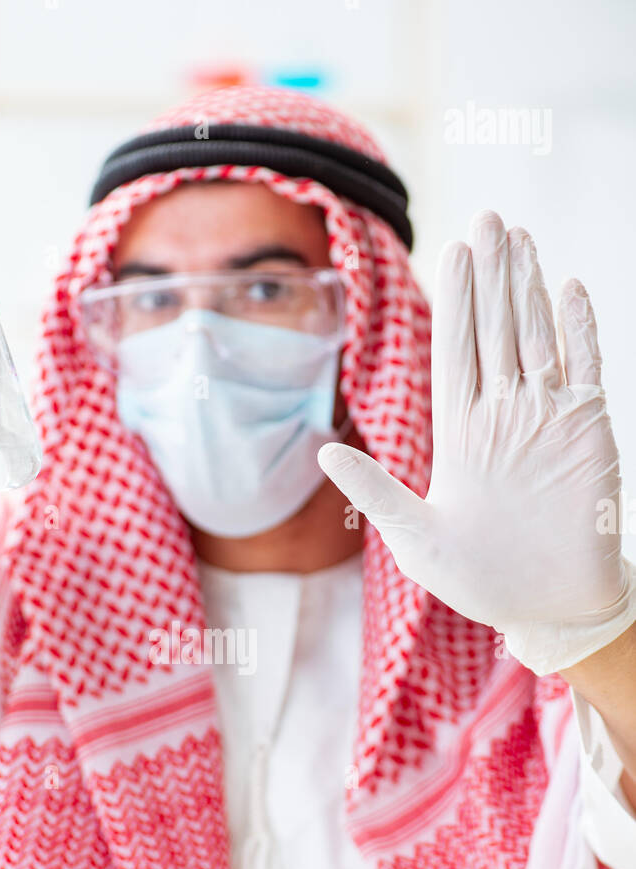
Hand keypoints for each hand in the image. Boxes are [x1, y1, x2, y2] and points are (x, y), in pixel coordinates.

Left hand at [319, 209, 635, 675]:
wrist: (546, 609)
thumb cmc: (478, 581)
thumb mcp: (414, 537)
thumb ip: (375, 491)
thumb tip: (324, 452)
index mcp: (459, 433)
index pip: (456, 351)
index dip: (456, 301)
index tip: (452, 249)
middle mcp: (502, 415)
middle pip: (496, 330)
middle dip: (492, 276)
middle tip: (489, 218)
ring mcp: (546, 418)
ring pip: (537, 337)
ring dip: (529, 288)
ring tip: (521, 238)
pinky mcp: (587, 430)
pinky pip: (583, 368)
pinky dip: (578, 330)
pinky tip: (567, 288)